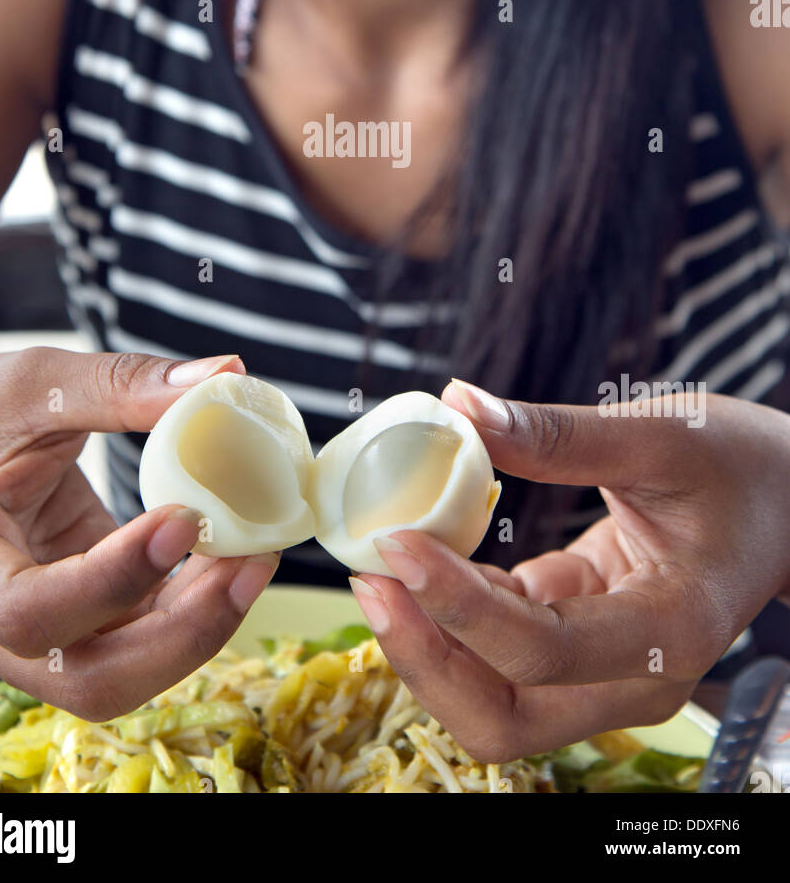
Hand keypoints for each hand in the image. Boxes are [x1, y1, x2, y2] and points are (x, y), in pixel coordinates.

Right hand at [0, 348, 278, 720]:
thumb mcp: (32, 384)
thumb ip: (123, 383)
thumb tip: (228, 373)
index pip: (27, 609)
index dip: (113, 579)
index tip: (183, 519)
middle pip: (89, 679)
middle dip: (183, 633)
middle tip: (251, 563)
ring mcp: (28, 640)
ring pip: (120, 676)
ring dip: (198, 627)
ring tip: (254, 557)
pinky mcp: (73, 627)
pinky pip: (135, 641)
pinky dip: (189, 610)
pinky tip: (230, 560)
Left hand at [348, 381, 789, 762]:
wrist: (785, 500)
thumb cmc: (741, 467)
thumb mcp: (661, 437)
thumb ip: (558, 432)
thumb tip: (458, 404)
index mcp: (671, 630)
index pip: (543, 649)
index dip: (458, 606)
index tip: (396, 546)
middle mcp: (638, 677)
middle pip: (507, 712)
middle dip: (426, 657)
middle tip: (368, 580)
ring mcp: (607, 672)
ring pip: (495, 699)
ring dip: (429, 646)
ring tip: (379, 570)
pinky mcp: (579, 645)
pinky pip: (501, 652)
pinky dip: (454, 614)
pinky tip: (422, 557)